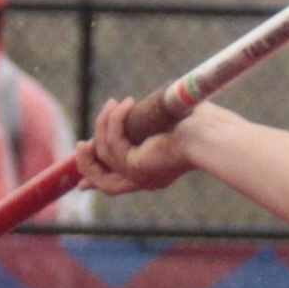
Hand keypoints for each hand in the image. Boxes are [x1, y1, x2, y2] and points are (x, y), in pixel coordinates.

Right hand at [75, 95, 199, 195]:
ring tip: (117, 103)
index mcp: (152, 172)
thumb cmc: (196, 122)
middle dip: (87, 162)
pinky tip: (126, 104)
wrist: (209, 133)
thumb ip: (138, 121)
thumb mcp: (159, 121)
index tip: (79, 183)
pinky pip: (112, 144)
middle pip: (102, 182)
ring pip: (102, 155)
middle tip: (82, 142)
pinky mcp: (135, 167)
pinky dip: (114, 121)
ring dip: (104, 125)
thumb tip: (121, 105)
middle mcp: (145, 179)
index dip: (94, 179)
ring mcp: (140, 177)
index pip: (115, 184)